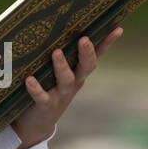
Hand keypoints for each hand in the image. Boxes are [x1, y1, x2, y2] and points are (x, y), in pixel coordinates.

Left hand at [10, 26, 122, 146]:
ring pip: (66, 80)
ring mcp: (61, 94)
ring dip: (62, 66)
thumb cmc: (46, 88)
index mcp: (78, 71)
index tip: (117, 28)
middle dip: (87, 53)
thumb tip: (53, 25)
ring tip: (56, 52)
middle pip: (86, 67)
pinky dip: (37, 88)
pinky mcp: (46, 105)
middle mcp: (74, 82)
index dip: (107, 43)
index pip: (96, 54)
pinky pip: (43, 97)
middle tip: (84, 39)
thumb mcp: (55, 71)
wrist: (36, 123)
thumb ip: (58, 52)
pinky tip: (30, 79)